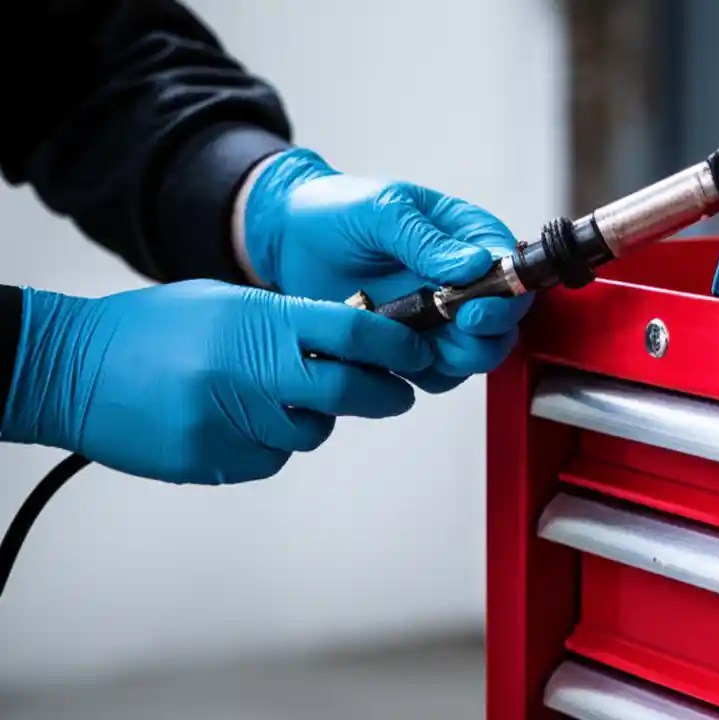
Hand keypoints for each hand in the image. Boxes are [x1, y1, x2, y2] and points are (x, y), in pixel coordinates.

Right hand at [0, 280, 431, 483]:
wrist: (70, 370)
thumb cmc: (150, 331)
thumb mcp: (226, 305)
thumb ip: (288, 323)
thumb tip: (353, 341)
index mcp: (259, 322)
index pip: (356, 332)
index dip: (399, 346)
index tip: (418, 354)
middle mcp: (254, 372)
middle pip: (352, 391)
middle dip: (384, 394)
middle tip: (394, 393)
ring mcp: (236, 421)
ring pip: (312, 432)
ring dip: (311, 418)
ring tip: (269, 398)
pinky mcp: (219, 461)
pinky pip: (271, 458)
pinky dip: (266, 443)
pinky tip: (229, 421)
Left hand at [239, 148, 532, 392]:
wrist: (286, 238)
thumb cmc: (337, 210)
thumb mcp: (382, 211)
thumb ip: (427, 239)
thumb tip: (476, 264)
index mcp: (466, 236)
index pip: (511, 270)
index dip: (506, 296)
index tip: (476, 308)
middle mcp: (461, 282)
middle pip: (502, 323)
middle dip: (486, 335)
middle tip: (456, 328)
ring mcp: (438, 319)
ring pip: (474, 356)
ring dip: (454, 359)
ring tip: (415, 344)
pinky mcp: (411, 347)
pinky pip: (434, 376)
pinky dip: (419, 376)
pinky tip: (390, 357)